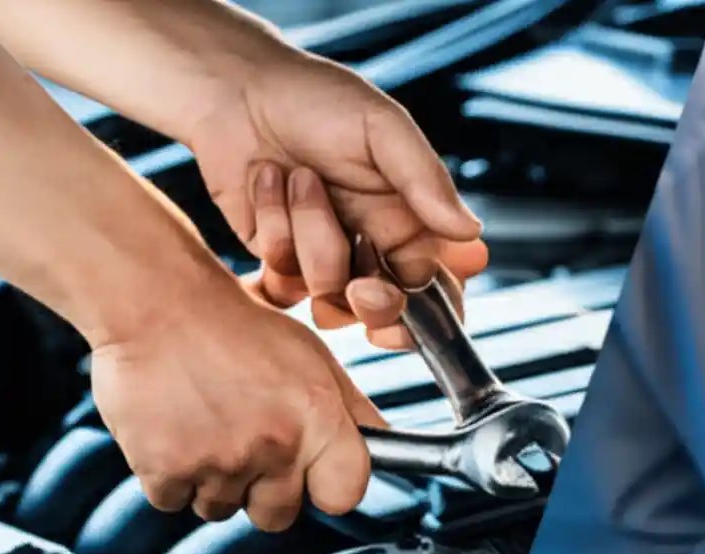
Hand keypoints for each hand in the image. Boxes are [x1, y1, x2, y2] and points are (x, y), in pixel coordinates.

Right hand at [90, 282, 384, 530]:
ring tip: (206, 427)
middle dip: (263, 491)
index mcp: (318, 417)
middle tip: (245, 442)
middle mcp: (274, 444)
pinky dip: (170, 477)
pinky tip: (174, 431)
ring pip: (221, 509)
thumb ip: (350, 410)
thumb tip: (381, 445)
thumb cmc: (237, 327)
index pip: (345, 495)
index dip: (327, 487)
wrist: (159, 305)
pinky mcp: (164, 470)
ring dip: (214, 482)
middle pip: (277, 515)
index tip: (313, 476)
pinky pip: (173, 502)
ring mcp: (219, 462)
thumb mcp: (313, 357)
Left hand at [189, 52, 488, 347]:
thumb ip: (426, 180)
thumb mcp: (382, 127)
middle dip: (376, 305)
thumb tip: (470, 232)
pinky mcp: (278, 261)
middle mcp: (371, 246)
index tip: (417, 302)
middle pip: (387, 312)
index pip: (438, 287)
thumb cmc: (314, 98)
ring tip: (297, 176)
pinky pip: (282, 279)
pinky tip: (266, 181)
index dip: (436, 310)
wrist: (233, 89)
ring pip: (329, 293)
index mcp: (410, 220)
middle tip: (361, 287)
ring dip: (310, 234)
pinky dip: (272, 227)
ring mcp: (323, 257)